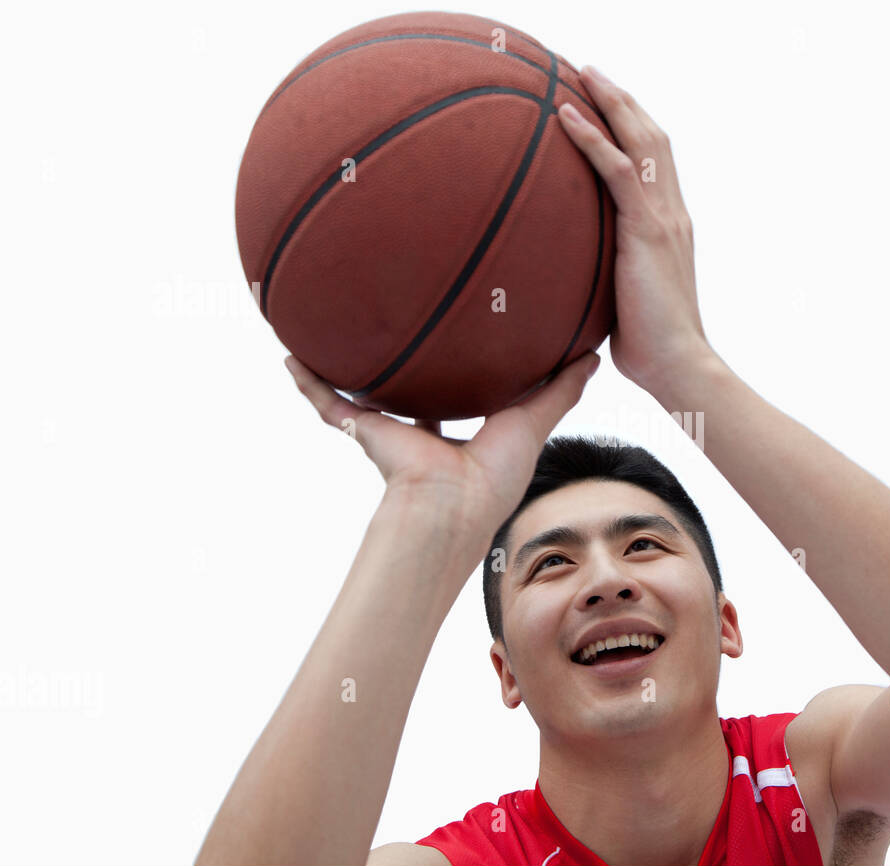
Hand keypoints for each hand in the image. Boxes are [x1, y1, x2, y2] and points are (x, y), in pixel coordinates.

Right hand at [284, 350, 599, 523]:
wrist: (451, 507)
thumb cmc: (496, 478)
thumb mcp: (533, 421)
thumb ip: (560, 391)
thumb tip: (591, 358)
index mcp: (458, 437)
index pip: (455, 398)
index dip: (456, 372)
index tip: (458, 342)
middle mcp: (420, 436)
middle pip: (406, 394)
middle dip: (400, 370)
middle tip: (394, 327)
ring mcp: (388, 434)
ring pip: (360, 396)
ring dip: (344, 369)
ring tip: (330, 332)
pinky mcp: (363, 433)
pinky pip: (328, 404)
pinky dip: (308, 383)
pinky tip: (291, 356)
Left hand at [558, 66, 716, 399]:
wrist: (678, 366)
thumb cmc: (650, 348)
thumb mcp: (624, 301)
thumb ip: (607, 279)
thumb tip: (570, 284)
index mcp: (670, 226)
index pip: (654, 161)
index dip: (633, 126)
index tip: (607, 102)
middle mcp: (673, 213)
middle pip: (652, 136)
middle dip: (623, 99)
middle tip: (590, 70)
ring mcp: (664, 218)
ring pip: (640, 140)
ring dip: (610, 101)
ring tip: (580, 72)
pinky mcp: (648, 230)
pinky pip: (618, 171)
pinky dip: (593, 138)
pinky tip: (567, 116)